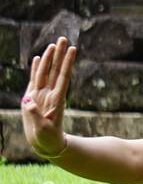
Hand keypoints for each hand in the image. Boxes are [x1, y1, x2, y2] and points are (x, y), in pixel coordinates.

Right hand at [21, 37, 76, 155]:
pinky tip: (38, 58)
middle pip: (55, 70)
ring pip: (46, 72)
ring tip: (53, 44)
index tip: (73, 49)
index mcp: (55, 99)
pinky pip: (35, 79)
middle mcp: (50, 94)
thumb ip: (36, 115)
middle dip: (59, 54)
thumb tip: (29, 101)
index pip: (63, 76)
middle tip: (64, 39)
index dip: (67, 63)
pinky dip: (36, 68)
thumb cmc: (47, 138)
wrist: (46, 144)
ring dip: (49, 58)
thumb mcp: (43, 129)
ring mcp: (42, 94)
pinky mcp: (34, 97)